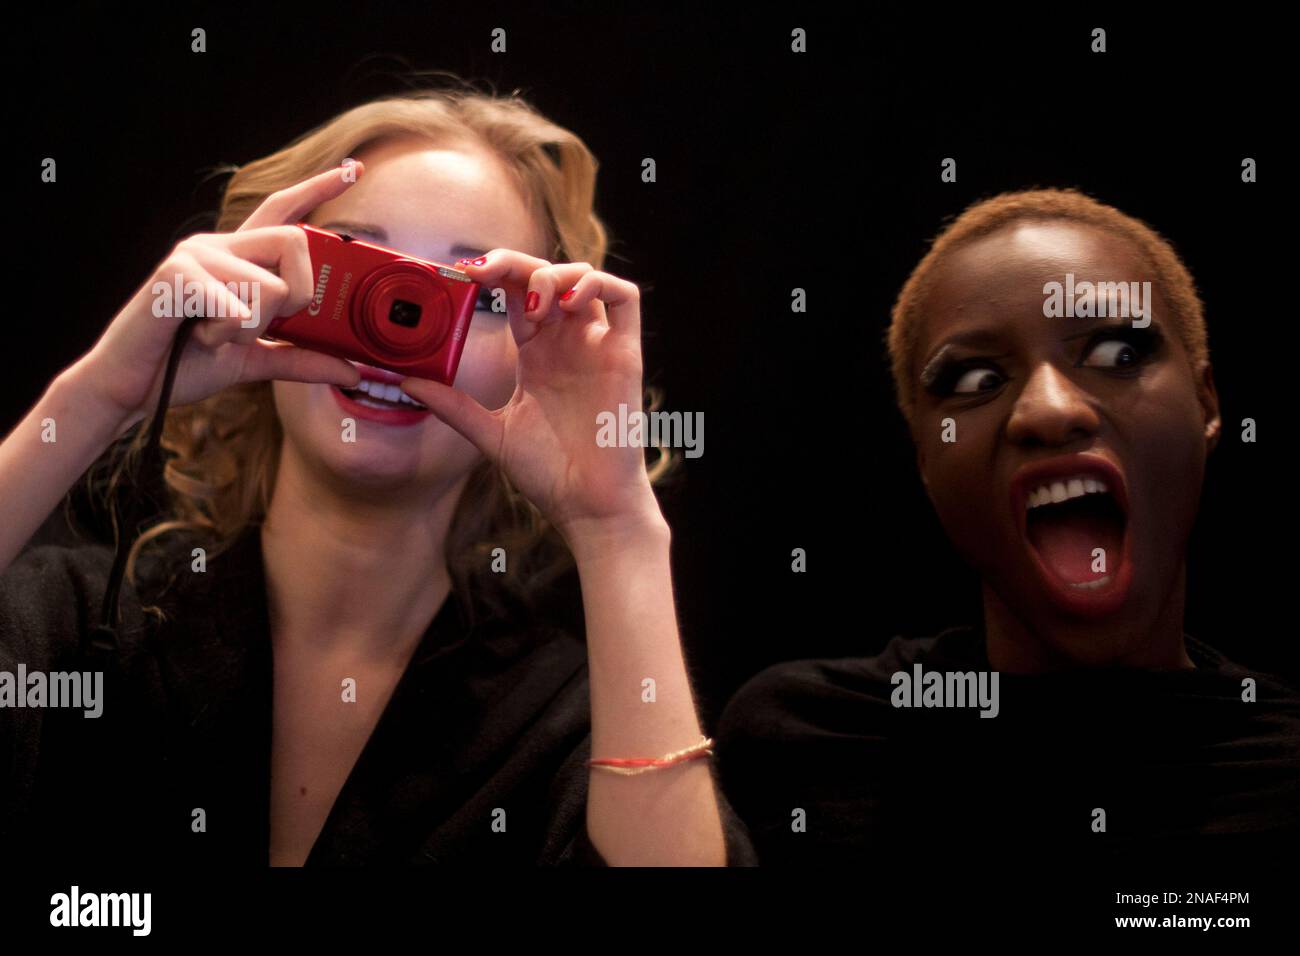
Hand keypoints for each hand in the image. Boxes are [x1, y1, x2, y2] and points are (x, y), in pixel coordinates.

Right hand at [75, 163, 365, 432]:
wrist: (132, 390)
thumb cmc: (183, 365)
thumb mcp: (256, 362)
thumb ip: (301, 359)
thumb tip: (352, 372)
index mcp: (237, 259)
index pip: (283, 211)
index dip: (318, 189)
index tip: (353, 169)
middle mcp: (218, 247)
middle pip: (294, 241)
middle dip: (296, 295)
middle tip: (259, 325)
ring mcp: (194, 256)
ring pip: (269, 284)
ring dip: (251, 328)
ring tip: (214, 336)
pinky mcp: (174, 274)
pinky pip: (235, 304)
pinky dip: (227, 333)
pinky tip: (201, 337)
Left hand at [399, 251, 664, 544]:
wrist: (587, 506)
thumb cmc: (548, 474)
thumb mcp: (490, 433)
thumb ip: (453, 405)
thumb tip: (404, 382)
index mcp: (537, 355)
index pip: (516, 293)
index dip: (493, 274)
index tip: (461, 274)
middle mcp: (567, 343)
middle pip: (546, 275)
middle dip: (515, 263)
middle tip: (483, 272)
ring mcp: (597, 346)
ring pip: (584, 278)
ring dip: (553, 274)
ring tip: (531, 303)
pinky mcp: (625, 355)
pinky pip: (625, 299)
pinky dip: (597, 284)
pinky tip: (567, 304)